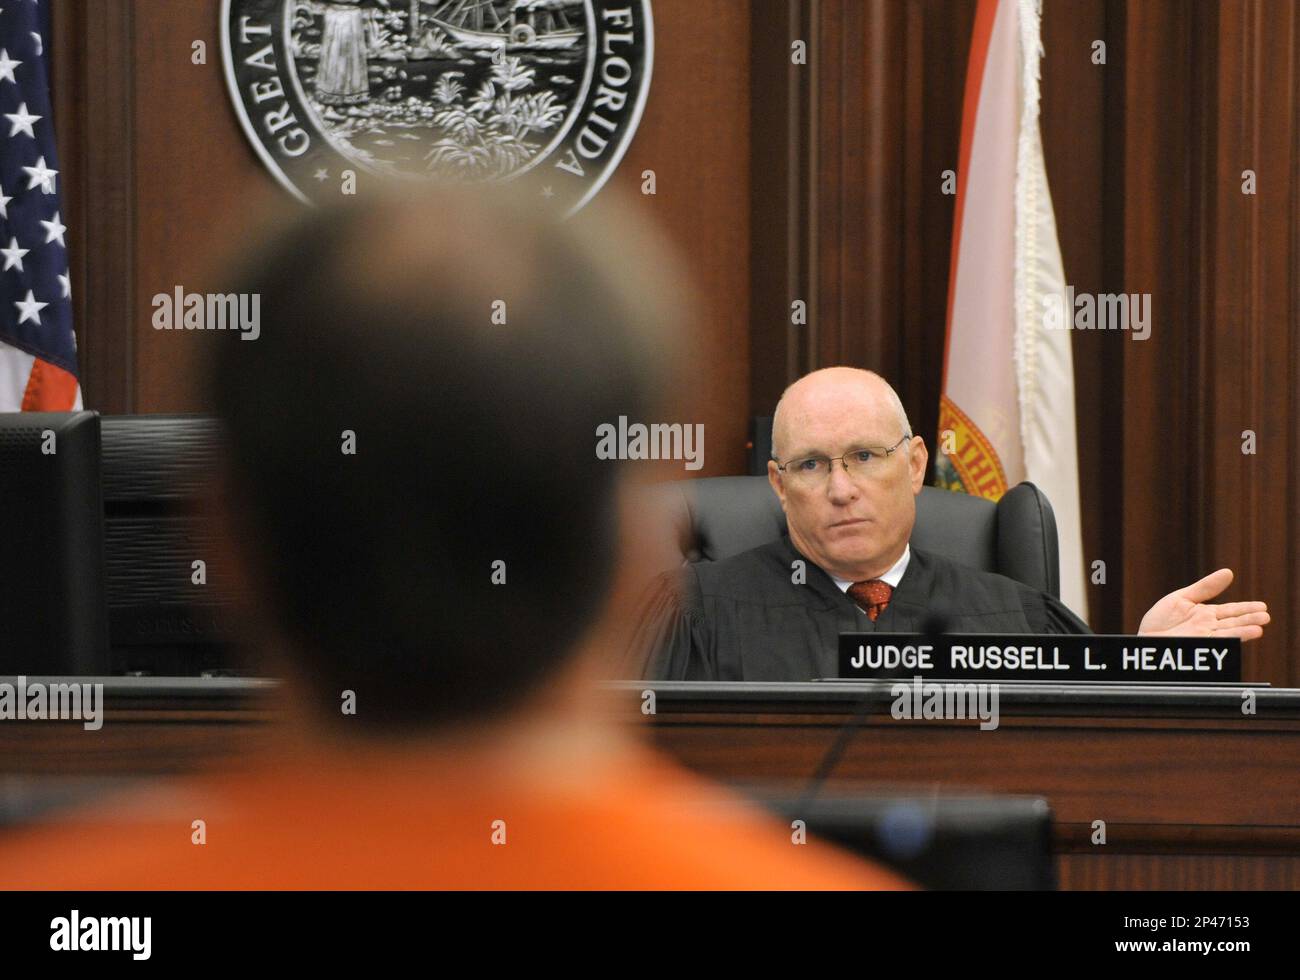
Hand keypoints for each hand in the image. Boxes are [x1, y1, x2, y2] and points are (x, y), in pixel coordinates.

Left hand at [1137, 568, 1269, 640]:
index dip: (1246, 608)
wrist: (1144, 640)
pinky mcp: (1196, 648)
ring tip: (1258, 629)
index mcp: (1206, 614)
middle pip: (1232, 623)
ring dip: (1242, 632)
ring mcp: (1203, 638)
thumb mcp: (1182, 598)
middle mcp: (1208, 627)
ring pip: (1226, 635)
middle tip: (1266, 617)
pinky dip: (1225, 642)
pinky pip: (1213, 644)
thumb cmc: (1160, 621)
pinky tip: (1235, 638)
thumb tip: (1229, 572)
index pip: (1231, 611)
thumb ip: (1205, 587)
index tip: (1263, 606)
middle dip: (1249, 620)